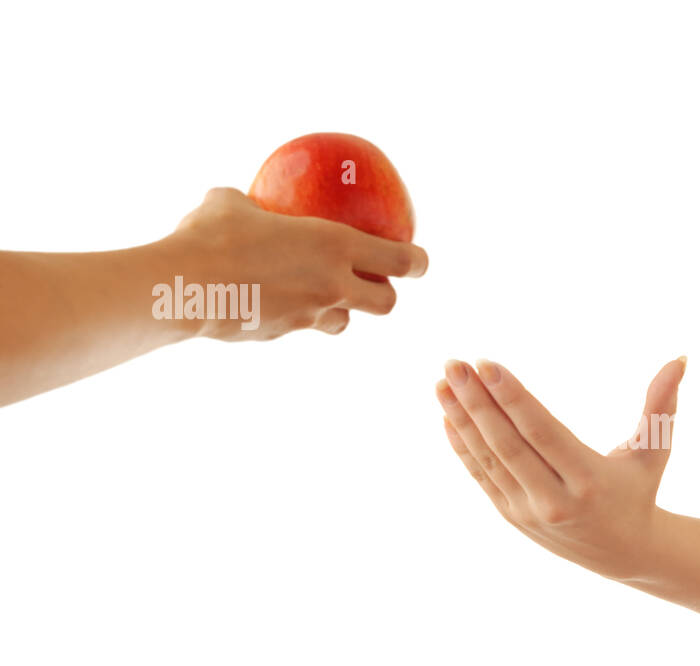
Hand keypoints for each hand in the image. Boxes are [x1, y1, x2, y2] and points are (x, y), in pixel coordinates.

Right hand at [165, 187, 427, 339]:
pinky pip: (299, 326)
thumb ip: (251, 204)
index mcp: (334, 246)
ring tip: (317, 294)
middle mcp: (332, 285)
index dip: (417, 262)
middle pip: (385, 304)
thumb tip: (243, 199)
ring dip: (338, 311)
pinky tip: (268, 301)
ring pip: (342, 322)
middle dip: (385, 295)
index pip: (399, 260)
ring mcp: (309, 316)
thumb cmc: (208, 234)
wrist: (181, 286)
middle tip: (374, 283)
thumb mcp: (232, 203)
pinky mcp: (282, 335)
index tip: (420, 261)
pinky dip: (293, 316)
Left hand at [436, 356, 687, 581]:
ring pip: (488, 459)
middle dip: (476, 402)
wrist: (624, 553)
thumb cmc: (639, 490)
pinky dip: (462, 446)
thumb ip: (662, 404)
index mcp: (588, 480)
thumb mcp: (654, 450)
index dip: (512, 398)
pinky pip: (481, 476)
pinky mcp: (512, 516)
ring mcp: (529, 511)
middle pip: (507, 444)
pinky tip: (447, 415)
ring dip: (461, 419)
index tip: (486, 364)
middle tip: (454, 364)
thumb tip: (680, 357)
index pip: (542, 432)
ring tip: (442, 382)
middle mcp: (554, 499)